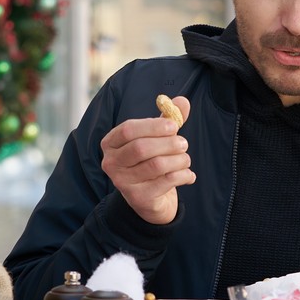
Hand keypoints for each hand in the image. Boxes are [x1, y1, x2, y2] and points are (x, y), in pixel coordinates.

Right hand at [100, 96, 194, 225]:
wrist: (149, 197)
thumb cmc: (150, 160)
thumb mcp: (157, 137)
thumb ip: (168, 119)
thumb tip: (182, 101)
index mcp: (110, 143)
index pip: (128, 129)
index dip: (153, 126)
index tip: (174, 126)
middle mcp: (111, 163)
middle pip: (141, 148)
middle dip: (168, 143)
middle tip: (184, 143)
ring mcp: (122, 182)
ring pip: (156, 165)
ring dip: (179, 159)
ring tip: (186, 159)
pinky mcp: (138, 198)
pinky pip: (166, 181)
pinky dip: (183, 175)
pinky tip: (188, 174)